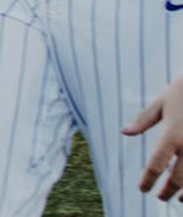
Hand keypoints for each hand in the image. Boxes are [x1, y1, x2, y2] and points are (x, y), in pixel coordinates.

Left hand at [124, 75, 182, 198]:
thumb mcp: (162, 102)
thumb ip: (144, 120)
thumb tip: (124, 132)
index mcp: (171, 134)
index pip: (155, 164)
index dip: (147, 180)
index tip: (143, 189)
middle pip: (177, 178)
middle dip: (168, 191)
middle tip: (161, 196)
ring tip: (181, 198)